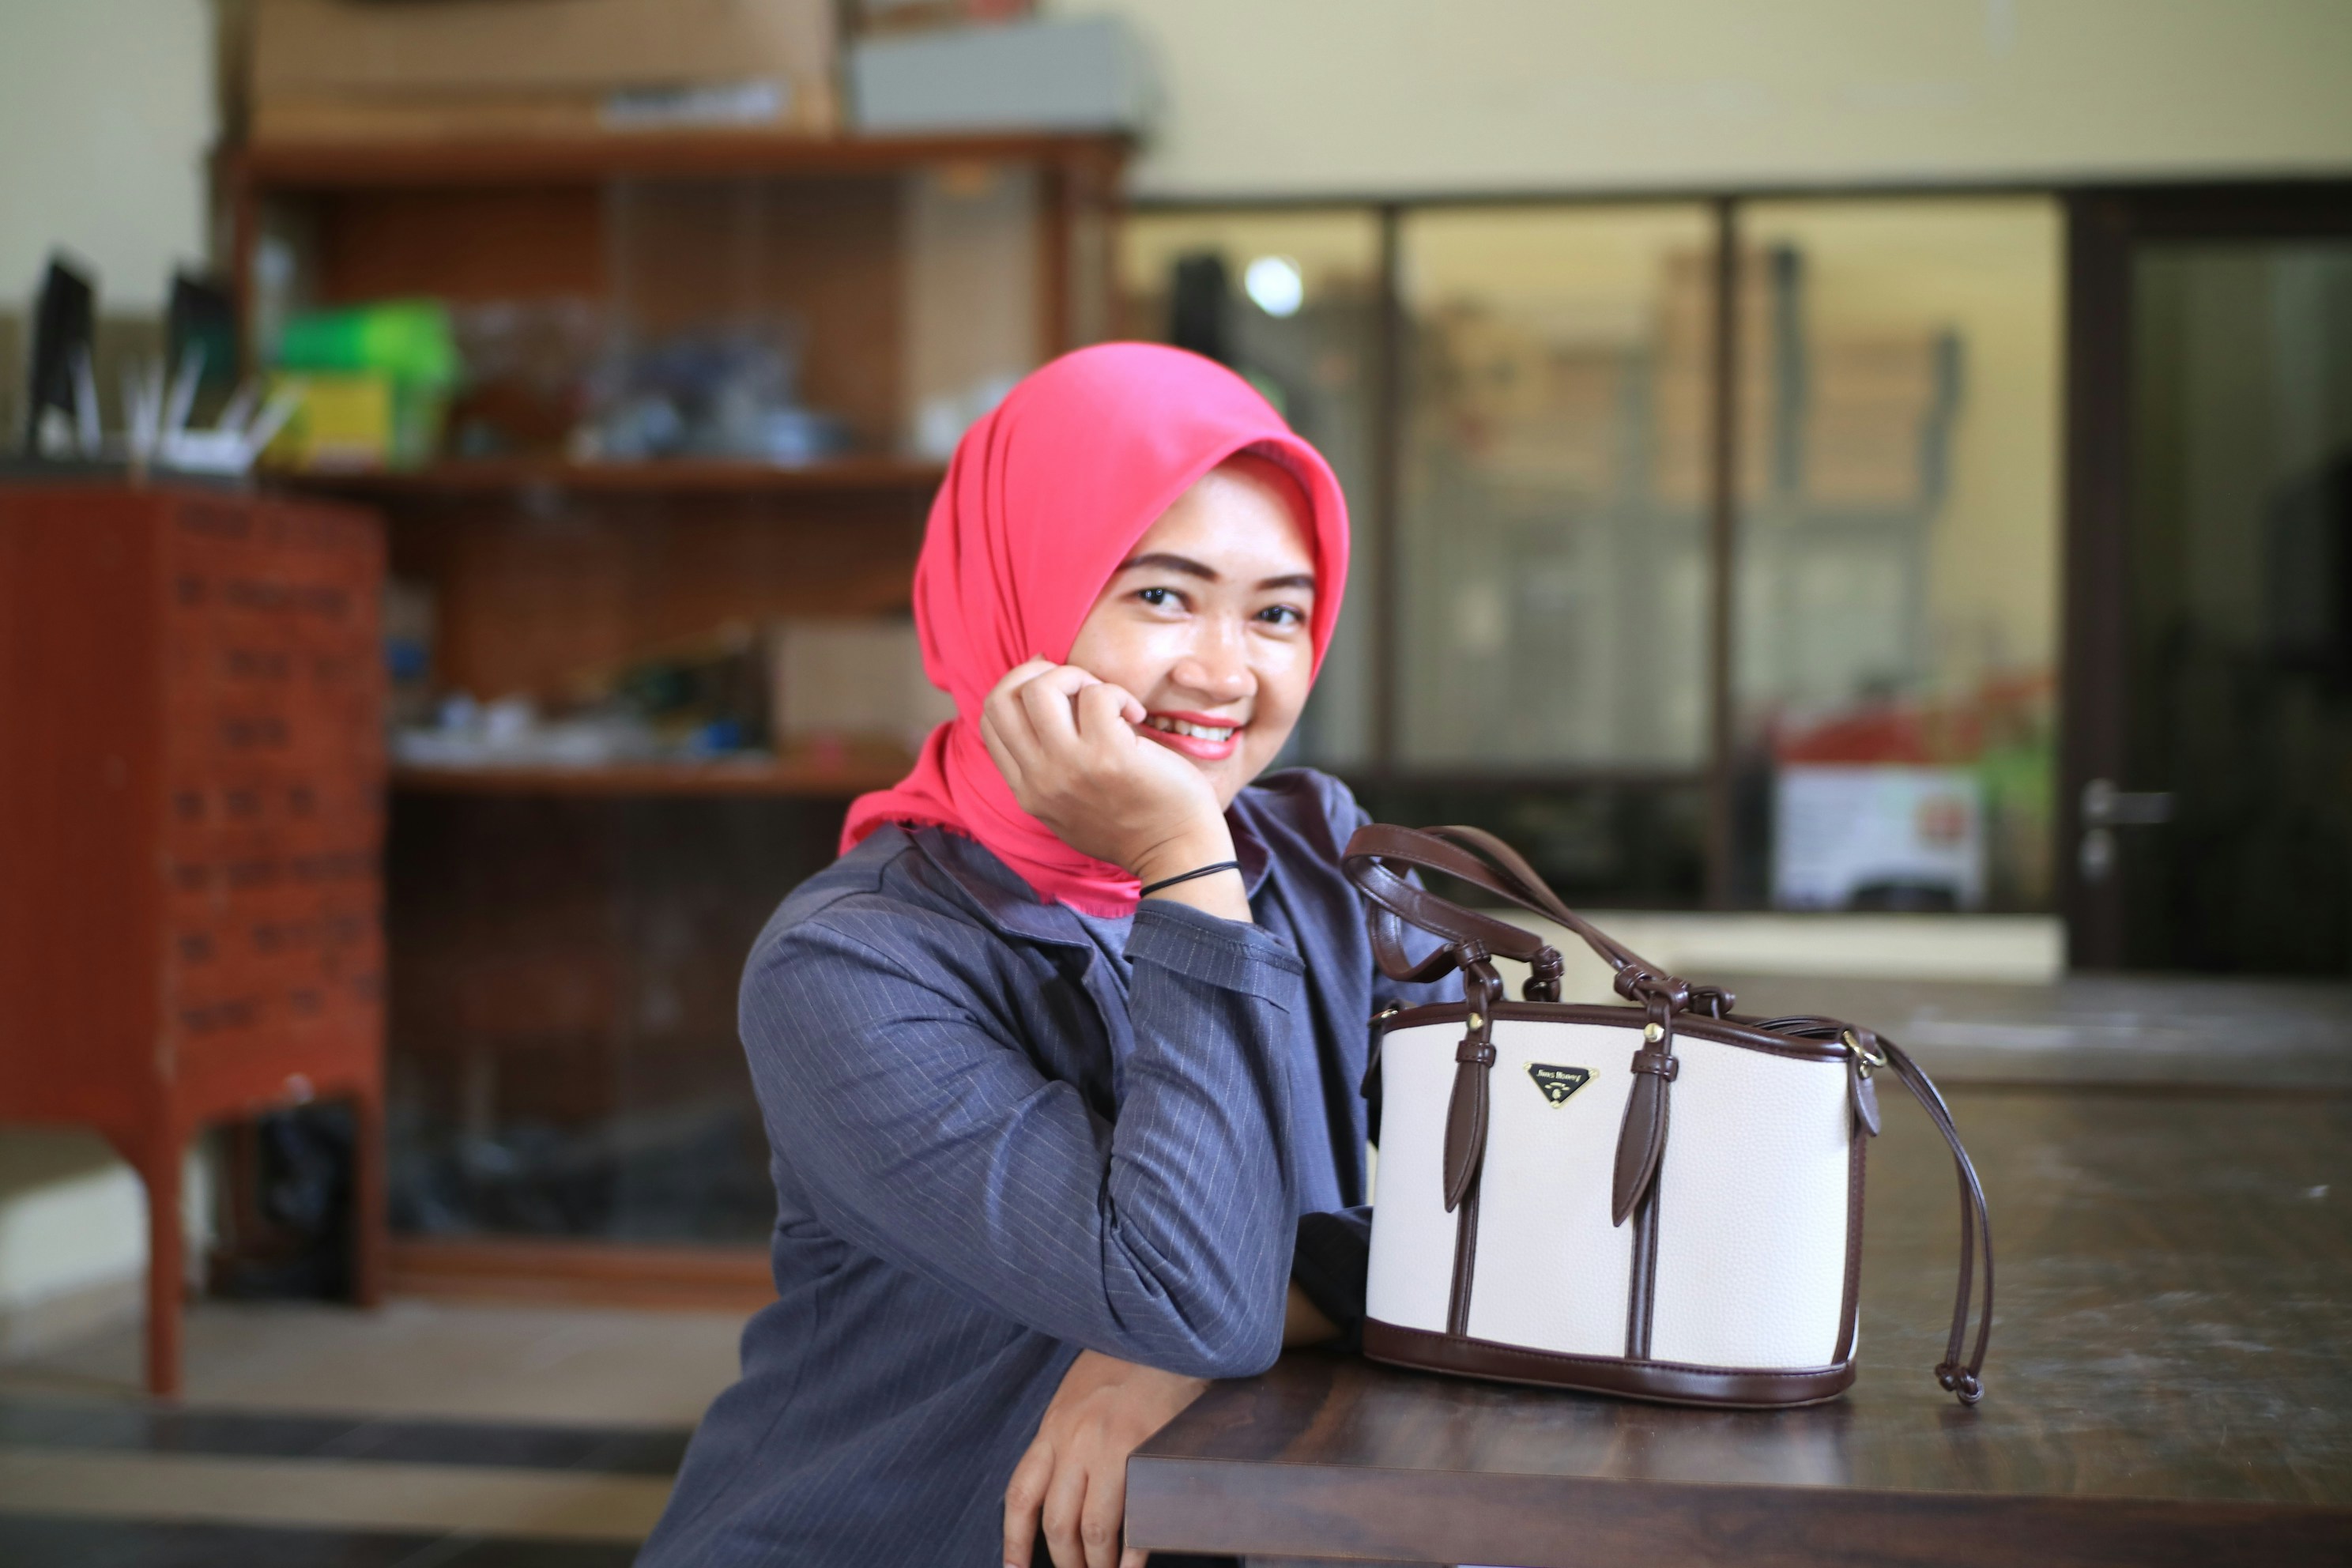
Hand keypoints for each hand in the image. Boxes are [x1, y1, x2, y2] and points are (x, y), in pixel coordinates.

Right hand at [978, 659, 1233, 885]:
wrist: (1176, 855)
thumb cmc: (1133, 825)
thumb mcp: (1068, 808)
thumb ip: (1048, 768)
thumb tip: (1044, 704)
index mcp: (1027, 789)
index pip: (990, 720)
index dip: (1018, 687)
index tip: (1054, 687)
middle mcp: (1040, 779)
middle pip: (1002, 698)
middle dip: (1037, 672)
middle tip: (1077, 684)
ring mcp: (1071, 767)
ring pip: (1041, 688)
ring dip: (1077, 677)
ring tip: (1106, 700)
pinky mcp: (1109, 756)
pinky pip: (1098, 695)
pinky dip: (1118, 694)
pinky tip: (1136, 716)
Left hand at [1003, 1350, 1206, 1567]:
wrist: (1166, 1332)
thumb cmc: (1124, 1362)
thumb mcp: (1077, 1394)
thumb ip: (1064, 1436)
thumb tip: (1059, 1487)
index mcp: (1054, 1428)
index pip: (1020, 1495)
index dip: (1014, 1540)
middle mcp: (1075, 1439)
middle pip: (1057, 1523)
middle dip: (1066, 1562)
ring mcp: (1112, 1446)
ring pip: (1094, 1529)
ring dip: (1099, 1564)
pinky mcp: (1148, 1450)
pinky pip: (1136, 1516)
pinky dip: (1134, 1551)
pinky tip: (1132, 1565)